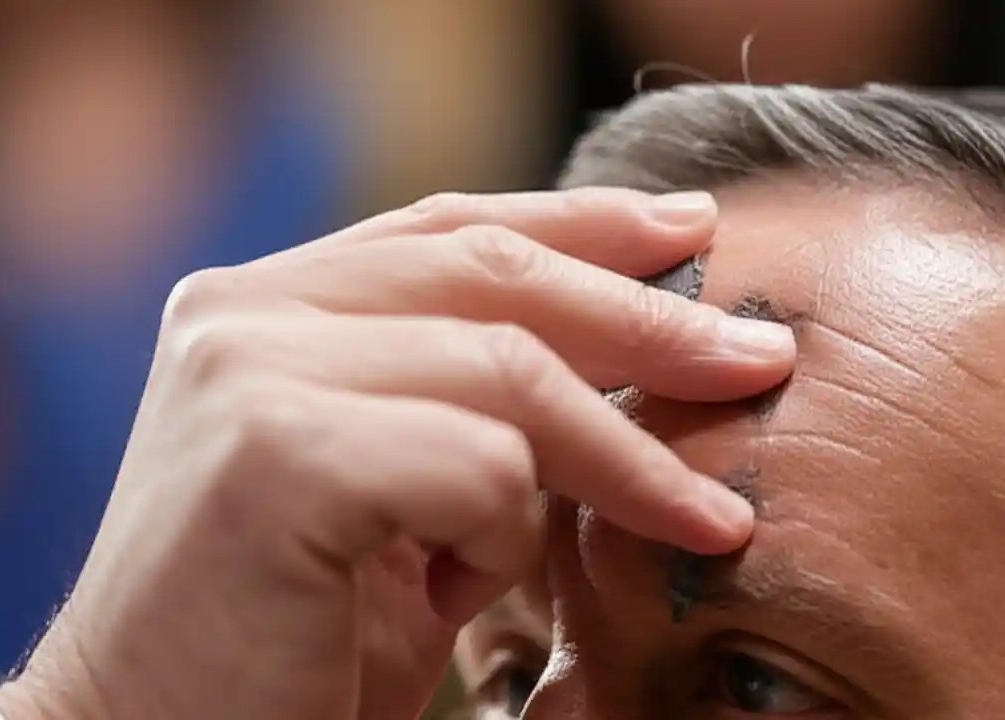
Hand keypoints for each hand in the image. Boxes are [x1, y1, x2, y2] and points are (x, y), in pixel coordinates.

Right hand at [0, 188, 795, 719]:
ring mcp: (248, 370)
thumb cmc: (290, 640)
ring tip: (692, 525)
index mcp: (265, 306)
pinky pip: (473, 462)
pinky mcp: (271, 454)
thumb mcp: (400, 500)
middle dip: (646, 315)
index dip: (582, 223)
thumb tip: (625, 346)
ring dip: (614, 461)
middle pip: (494, 272)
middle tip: (761, 355)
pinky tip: (456, 598)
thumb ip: (466, 405)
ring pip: (505, 369)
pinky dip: (504, 536)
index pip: (450, 228)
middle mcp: (244, 312)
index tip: (693, 230)